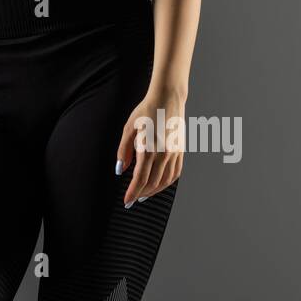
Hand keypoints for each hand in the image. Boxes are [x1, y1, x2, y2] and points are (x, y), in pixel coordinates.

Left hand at [117, 86, 185, 206]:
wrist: (168, 98)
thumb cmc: (146, 111)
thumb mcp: (128, 129)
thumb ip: (123, 151)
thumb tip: (119, 170)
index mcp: (149, 148)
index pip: (140, 178)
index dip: (132, 192)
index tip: (126, 201)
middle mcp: (163, 153)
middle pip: (152, 183)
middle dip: (141, 194)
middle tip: (132, 200)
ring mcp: (174, 153)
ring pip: (165, 181)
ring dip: (154, 191)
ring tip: (143, 195)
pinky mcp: (181, 151)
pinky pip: (175, 173)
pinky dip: (167, 183)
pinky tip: (159, 185)